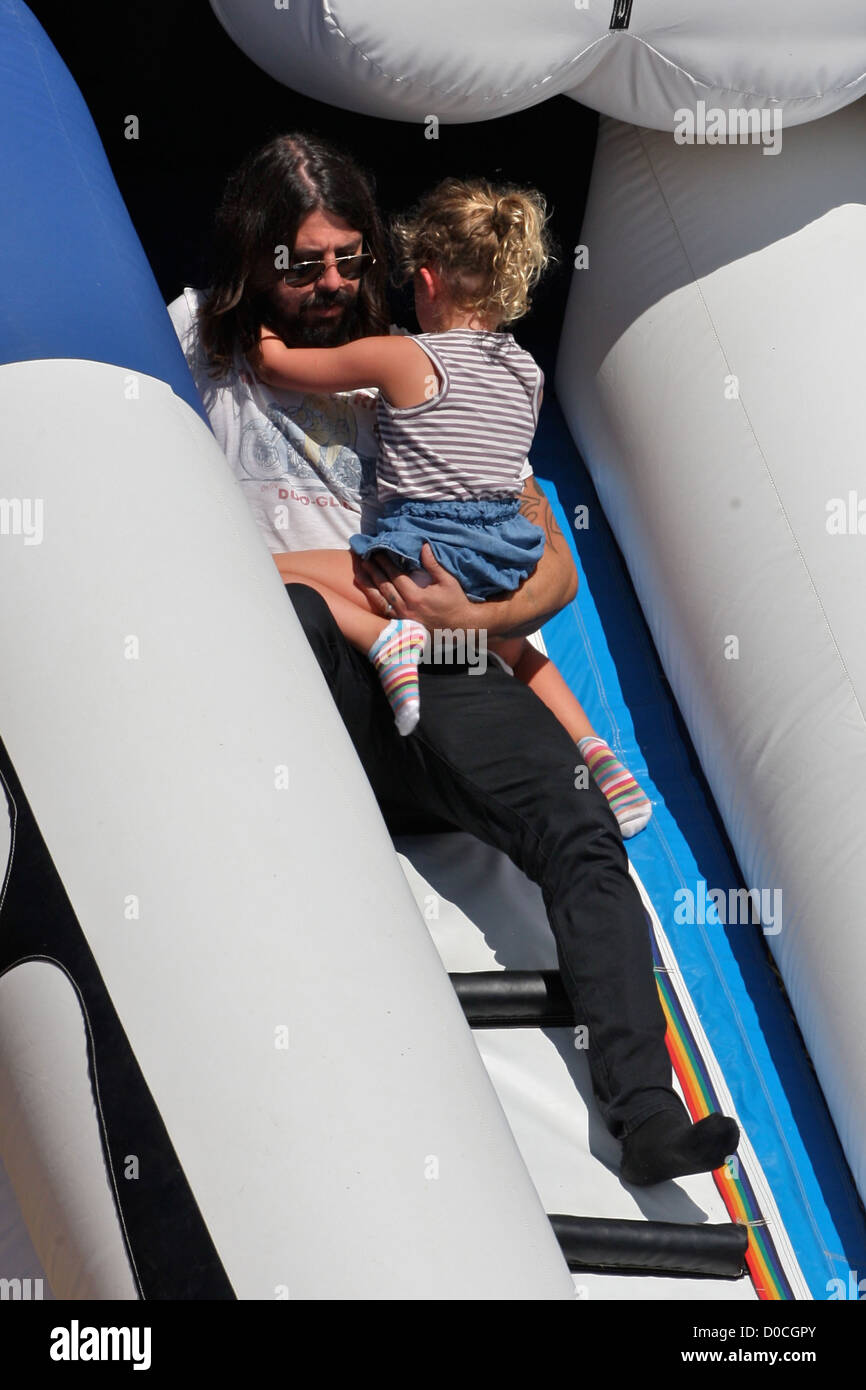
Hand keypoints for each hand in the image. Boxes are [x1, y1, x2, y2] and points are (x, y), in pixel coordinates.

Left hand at [355, 544, 476, 630]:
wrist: (460, 628)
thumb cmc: (455, 603)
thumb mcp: (448, 582)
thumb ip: (434, 565)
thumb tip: (423, 545)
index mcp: (416, 597)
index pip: (396, 576)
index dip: (385, 563)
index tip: (377, 552)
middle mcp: (406, 608)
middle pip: (384, 586)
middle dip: (373, 571)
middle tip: (363, 559)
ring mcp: (402, 618)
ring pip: (380, 600)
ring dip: (368, 586)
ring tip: (358, 574)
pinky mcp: (401, 625)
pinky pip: (383, 611)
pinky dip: (374, 601)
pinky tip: (368, 593)